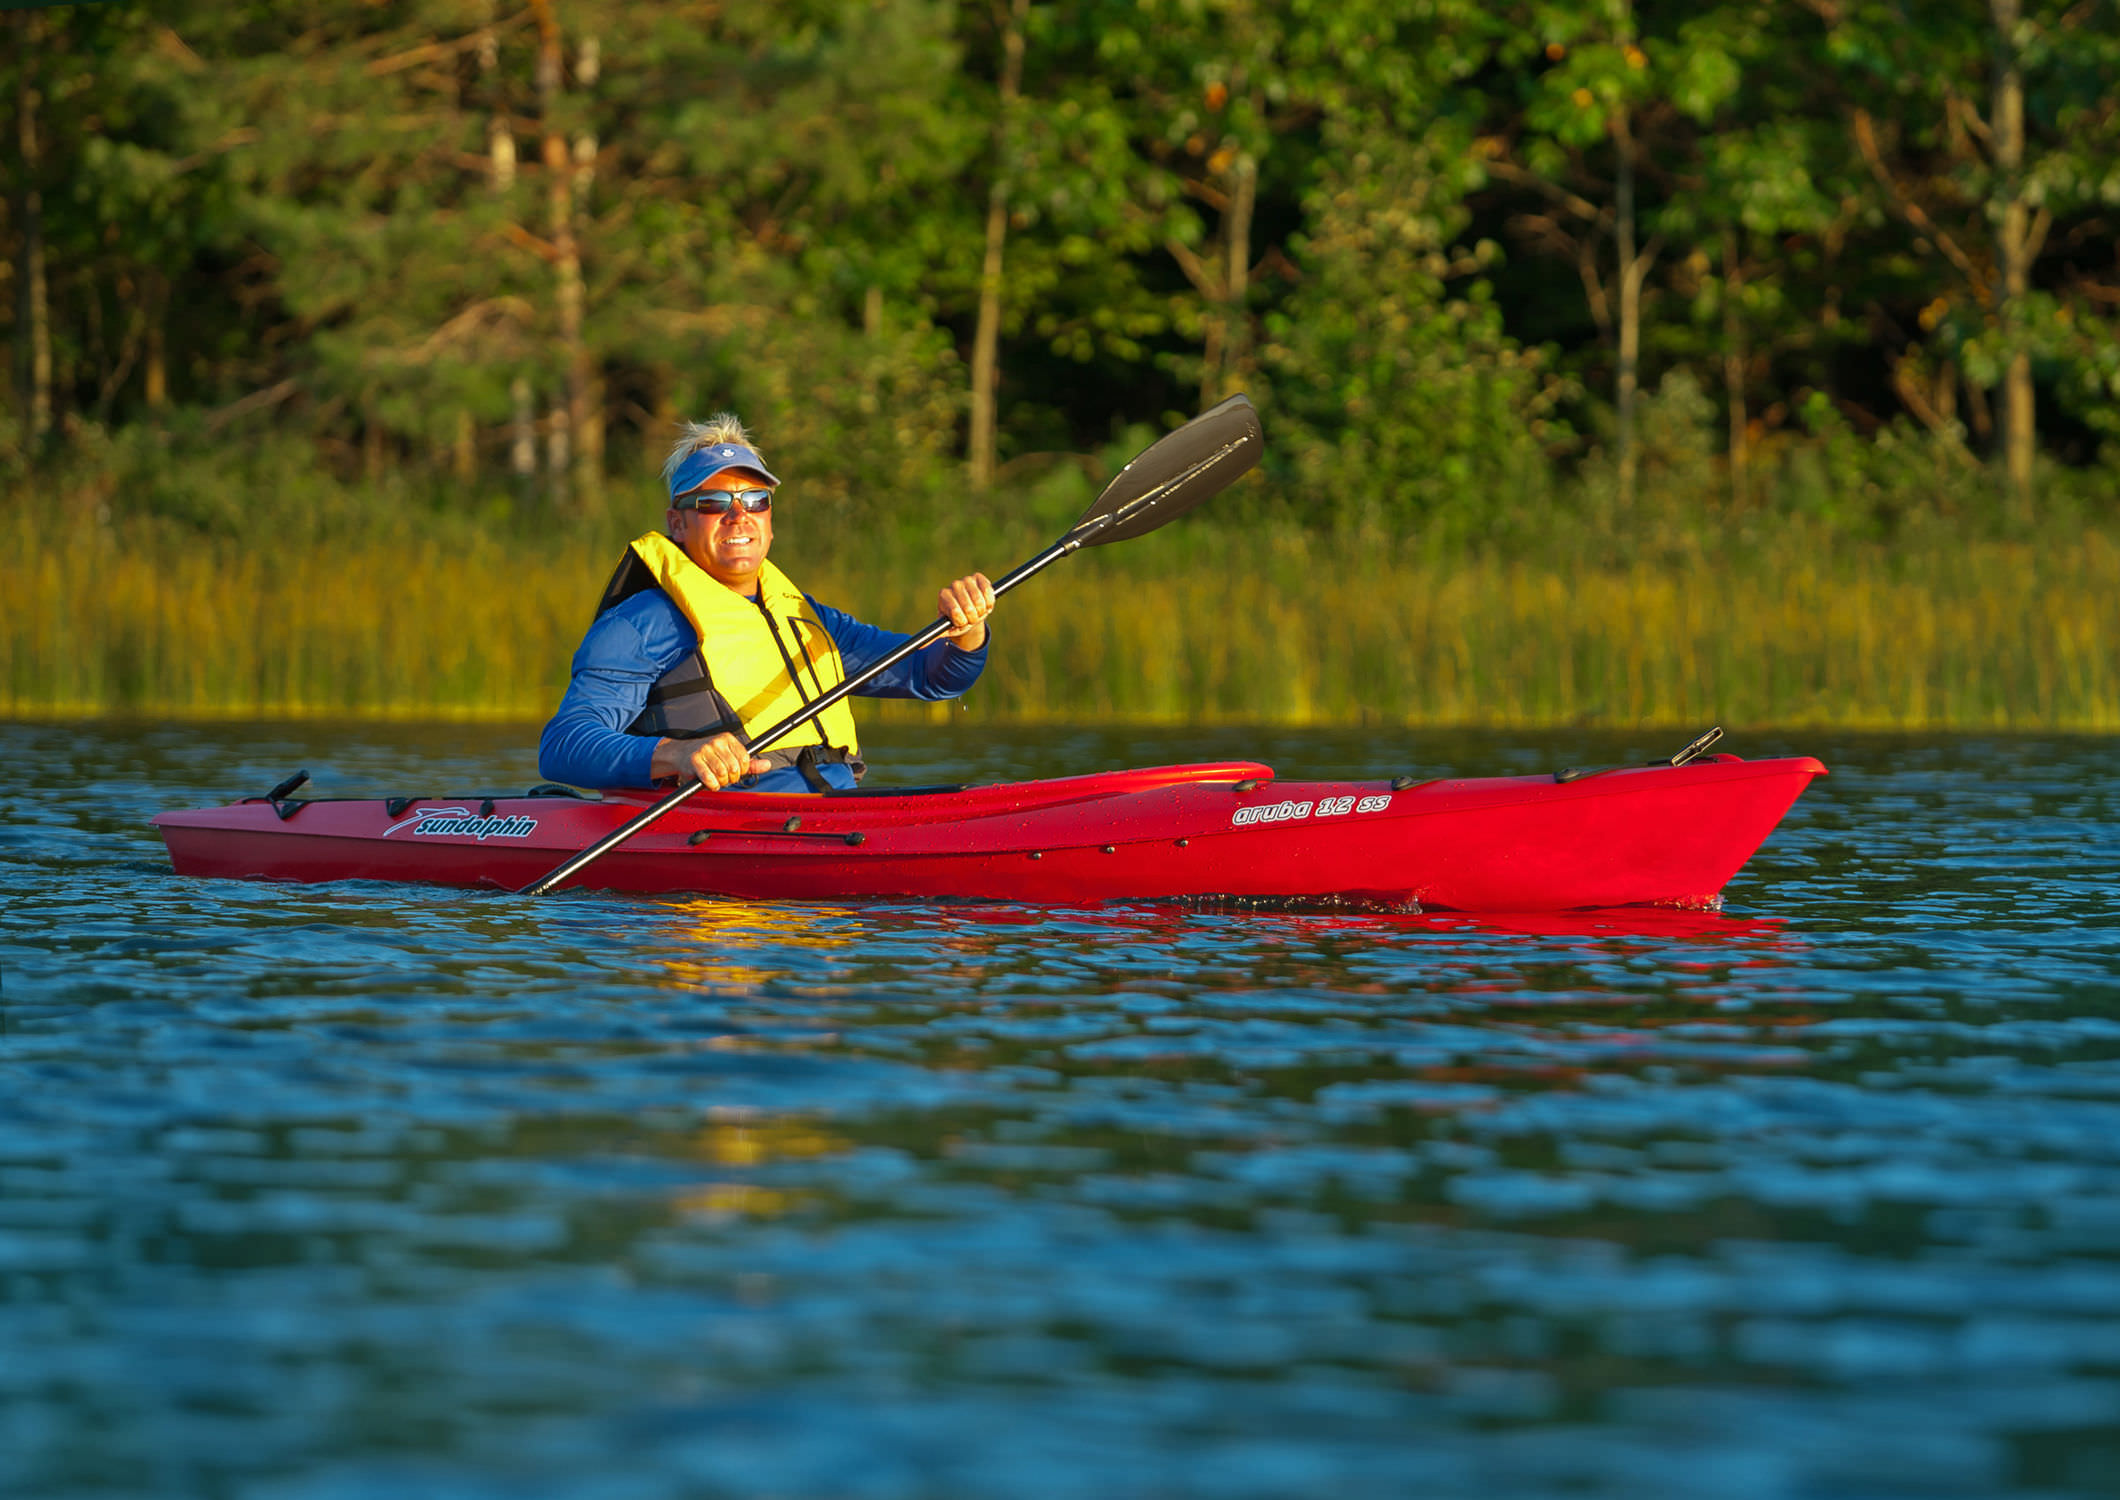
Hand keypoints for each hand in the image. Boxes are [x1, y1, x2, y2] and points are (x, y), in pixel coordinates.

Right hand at [652, 732, 769, 790]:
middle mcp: (717, 741)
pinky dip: (712, 785)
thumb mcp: (730, 756)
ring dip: (721, 782)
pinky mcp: (694, 759)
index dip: (742, 770)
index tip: (736, 772)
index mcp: (728, 738)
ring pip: (722, 774)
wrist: (680, 753)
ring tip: (717, 780)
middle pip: (734, 768)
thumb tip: (768, 765)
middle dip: (731, 778)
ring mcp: (705, 749)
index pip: (745, 758)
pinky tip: (711, 783)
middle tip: (725, 778)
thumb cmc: (709, 756)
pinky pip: (709, 778)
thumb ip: (750, 763)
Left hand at [937, 572, 995, 649]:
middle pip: (969, 608)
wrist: (971, 613)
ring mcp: (967, 580)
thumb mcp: (946, 628)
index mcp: (944, 595)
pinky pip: (988, 592)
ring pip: (980, 602)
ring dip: (981, 612)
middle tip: (971, 618)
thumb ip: (934, 636)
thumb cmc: (957, 621)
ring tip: (977, 611)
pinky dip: (989, 602)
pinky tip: (984, 604)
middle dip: (972, 618)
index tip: (961, 622)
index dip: (962, 621)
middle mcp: (954, 585)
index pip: (956, 612)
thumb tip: (921, 647)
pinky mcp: (979, 578)